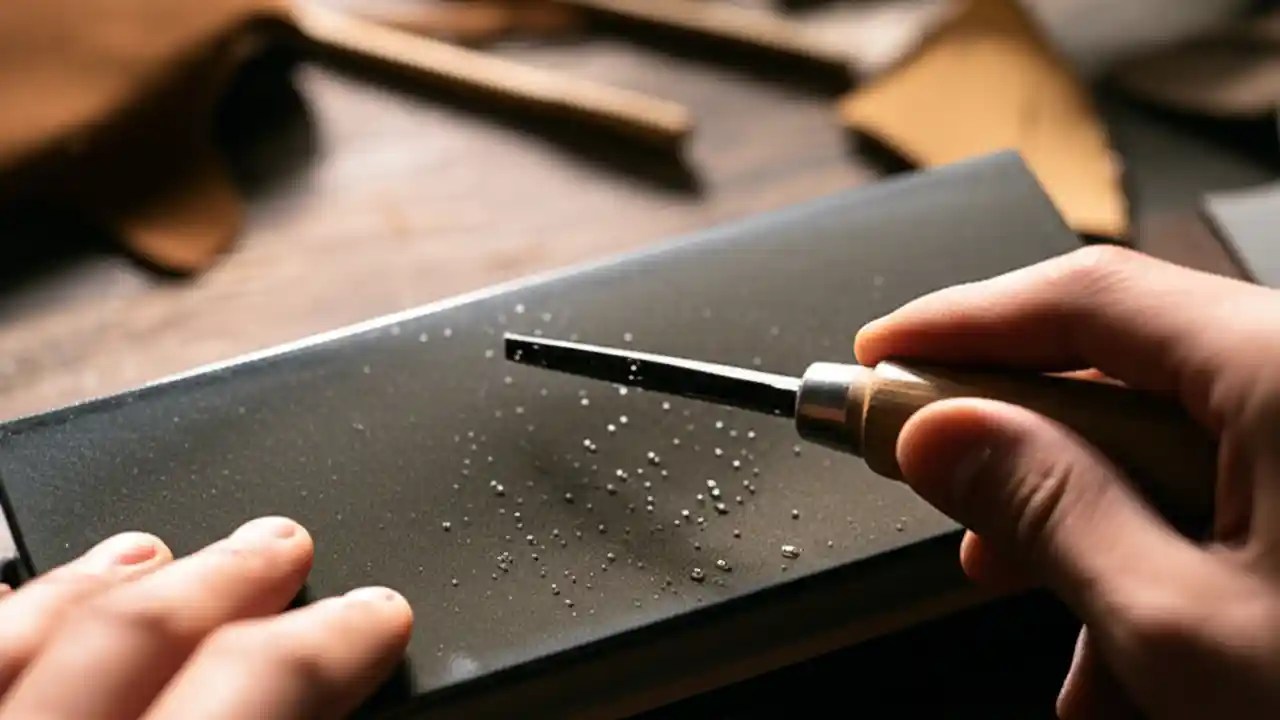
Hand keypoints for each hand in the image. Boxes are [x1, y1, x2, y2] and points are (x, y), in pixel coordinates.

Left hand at [0, 516, 411, 718]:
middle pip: (145, 632)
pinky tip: (22, 594)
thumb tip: (343, 699)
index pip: (262, 683)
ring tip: (156, 547)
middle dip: (229, 577)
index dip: (336, 639)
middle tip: (284, 544)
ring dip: (106, 583)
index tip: (379, 616)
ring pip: (33, 631)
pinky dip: (6, 613)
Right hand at [855, 246, 1279, 718]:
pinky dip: (1178, 570)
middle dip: (1028, 452)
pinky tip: (1146, 669)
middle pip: (1128, 377)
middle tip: (948, 501)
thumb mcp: (1183, 627)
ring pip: (1183, 455)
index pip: (1085, 296)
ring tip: (1061, 644)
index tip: (884, 358)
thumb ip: (1049, 509)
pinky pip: (1244, 500)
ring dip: (1101, 538)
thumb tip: (942, 434)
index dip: (962, 321)